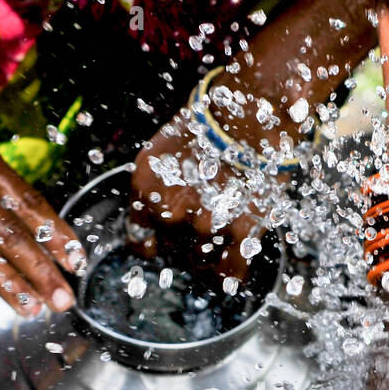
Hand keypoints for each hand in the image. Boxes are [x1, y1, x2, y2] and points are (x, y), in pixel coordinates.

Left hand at [128, 93, 281, 285]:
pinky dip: (229, 276)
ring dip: (208, 254)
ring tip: (222, 229)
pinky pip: (229, 272)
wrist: (248, 113)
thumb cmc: (206, 128)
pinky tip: (230, 271)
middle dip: (184, 242)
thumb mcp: (161, 154)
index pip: (140, 239)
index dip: (153, 243)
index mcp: (144, 190)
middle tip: (203, 221)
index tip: (160, 244)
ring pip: (200, 262)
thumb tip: (148, 233)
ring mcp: (205, 225)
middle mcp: (170, 212)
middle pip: (172, 250)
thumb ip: (152, 193)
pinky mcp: (239, 233)